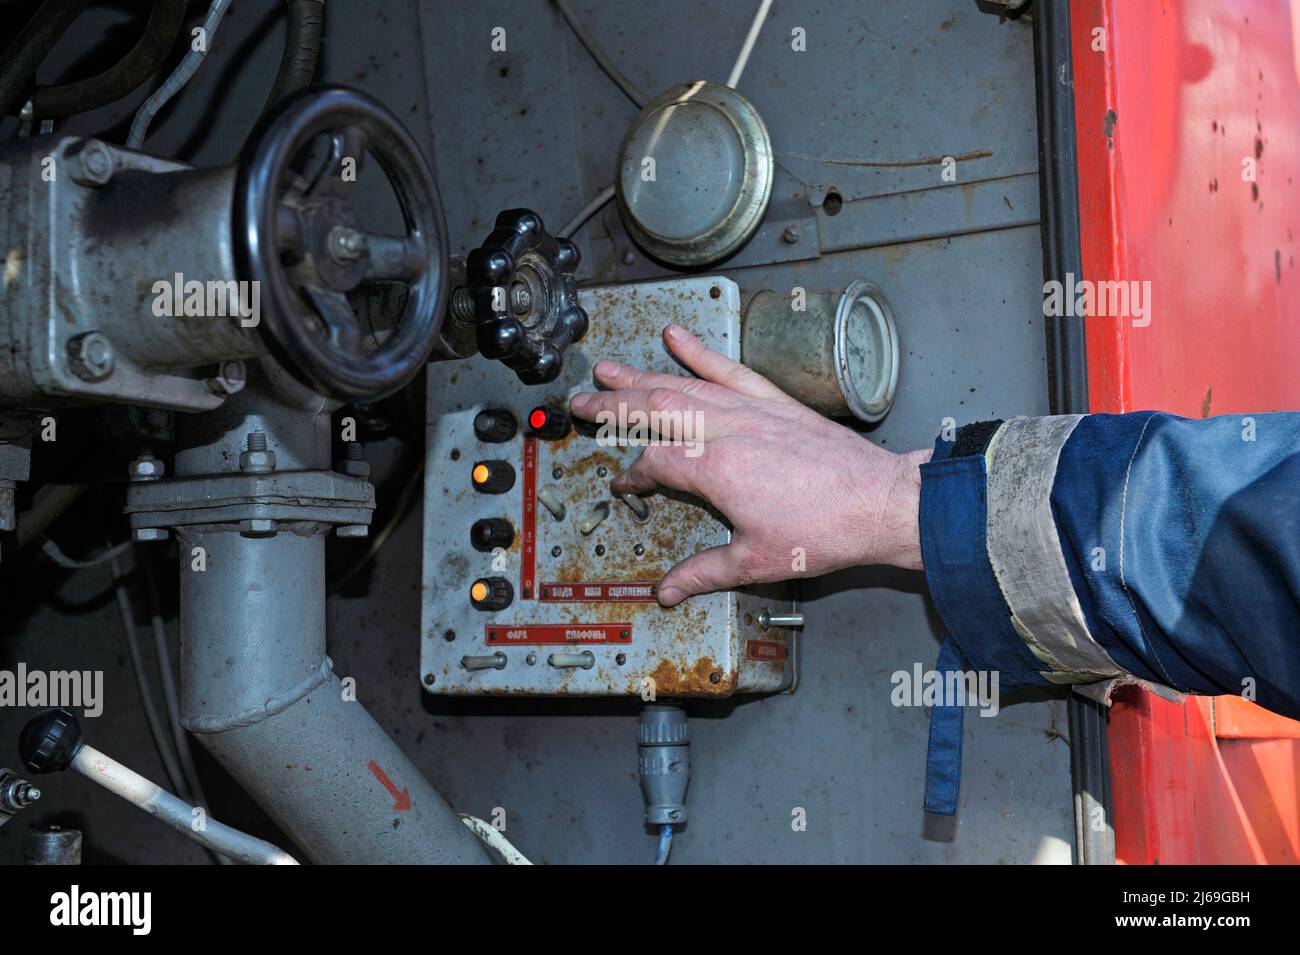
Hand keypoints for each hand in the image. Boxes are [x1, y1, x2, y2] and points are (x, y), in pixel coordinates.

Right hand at [568, 324, 928, 606]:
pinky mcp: (775, 402)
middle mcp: (728, 431)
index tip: (626, 486)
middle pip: (654, 408)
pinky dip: (700, 352)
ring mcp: (751, 411)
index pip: (654, 463)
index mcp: (716, 470)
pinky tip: (676, 337)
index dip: (633, 475)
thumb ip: (704, 572)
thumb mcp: (756, 562)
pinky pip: (729, 370)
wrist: (880, 503)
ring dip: (641, 376)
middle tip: (579, 400)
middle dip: (612, 406)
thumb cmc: (825, 532)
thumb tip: (668, 590)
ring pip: (683, 385)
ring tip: (608, 367)